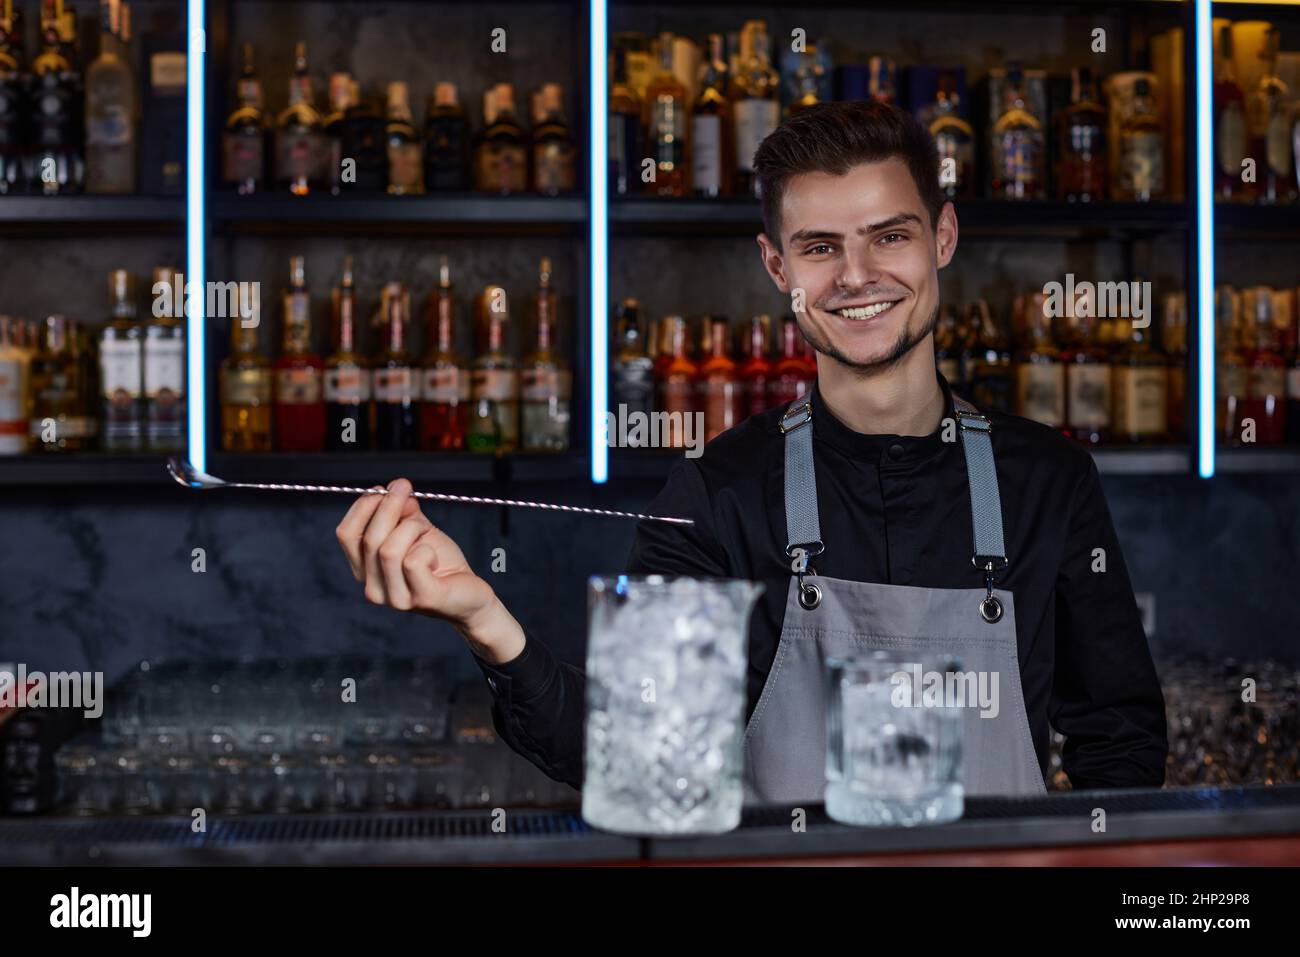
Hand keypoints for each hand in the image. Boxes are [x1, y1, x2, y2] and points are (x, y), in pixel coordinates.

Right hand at [335, 478, 524, 663]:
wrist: (470, 595)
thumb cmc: (440, 563)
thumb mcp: (418, 531)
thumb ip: (404, 512)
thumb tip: (396, 490)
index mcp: (366, 570)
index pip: (346, 535)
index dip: (362, 507)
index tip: (383, 488)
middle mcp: (374, 588)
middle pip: (369, 539)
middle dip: (389, 505)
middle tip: (404, 486)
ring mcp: (396, 598)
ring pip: (390, 550)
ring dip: (412, 528)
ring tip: (426, 533)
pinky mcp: (422, 599)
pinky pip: (413, 561)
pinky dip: (427, 548)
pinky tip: (435, 558)